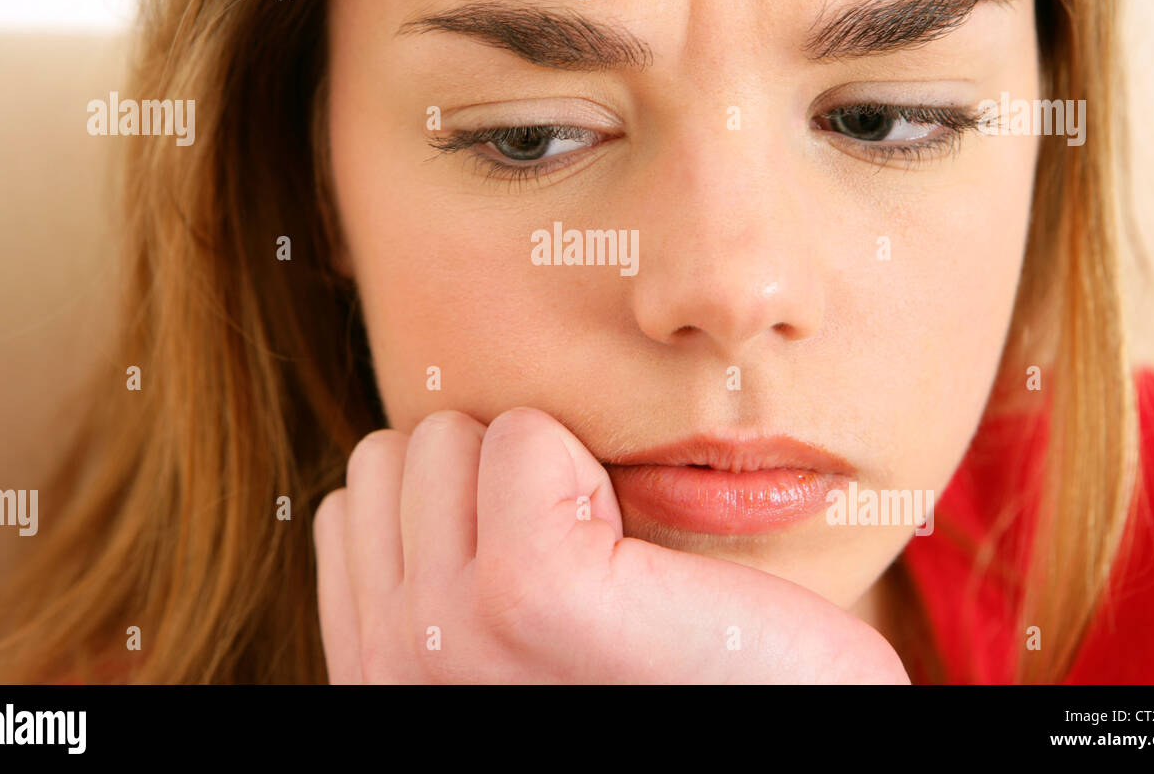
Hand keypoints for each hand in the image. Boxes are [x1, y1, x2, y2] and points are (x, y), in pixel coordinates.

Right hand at [313, 407, 909, 682]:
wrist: (796, 721)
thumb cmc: (676, 669)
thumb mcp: (503, 625)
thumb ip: (436, 560)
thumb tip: (402, 453)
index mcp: (379, 674)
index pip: (356, 495)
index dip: (467, 504)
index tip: (548, 579)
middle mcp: (391, 670)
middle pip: (396, 451)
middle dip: (491, 478)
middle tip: (586, 573)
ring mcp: (446, 638)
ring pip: (450, 431)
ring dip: (539, 471)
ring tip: (611, 571)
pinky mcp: (529, 592)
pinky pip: (524, 437)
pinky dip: (590, 469)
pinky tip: (640, 566)